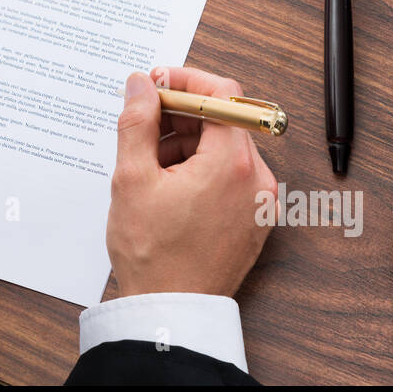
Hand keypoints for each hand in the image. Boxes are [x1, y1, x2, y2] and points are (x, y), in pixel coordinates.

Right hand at [107, 66, 277, 298]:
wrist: (171, 311)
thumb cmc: (153, 254)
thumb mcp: (132, 178)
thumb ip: (137, 121)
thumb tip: (141, 84)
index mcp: (232, 163)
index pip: (221, 92)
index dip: (184, 80)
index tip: (155, 84)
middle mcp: (257, 178)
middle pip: (223, 119)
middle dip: (179, 114)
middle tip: (142, 124)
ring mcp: (259, 201)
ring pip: (224, 148)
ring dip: (186, 143)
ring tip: (149, 166)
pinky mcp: (254, 219)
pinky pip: (230, 176)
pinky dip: (200, 168)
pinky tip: (167, 186)